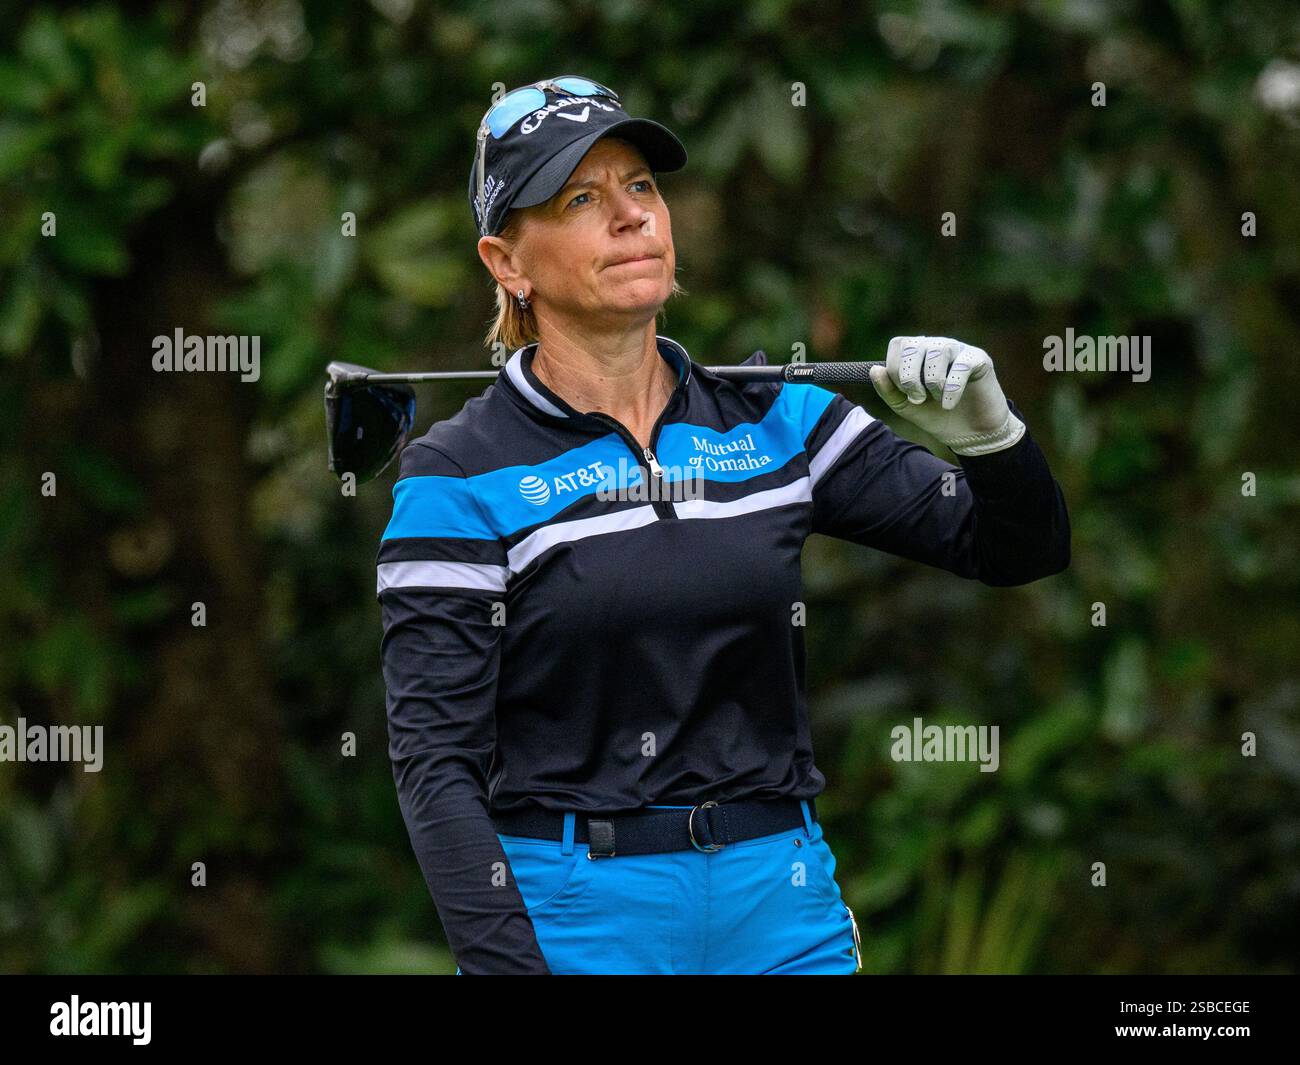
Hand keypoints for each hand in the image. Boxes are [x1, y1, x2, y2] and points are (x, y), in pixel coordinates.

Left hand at [868, 335, 1025, 455]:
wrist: (968, 433)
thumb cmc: (936, 416)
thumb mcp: (905, 406)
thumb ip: (887, 390)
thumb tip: (874, 369)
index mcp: (917, 352)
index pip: (898, 344)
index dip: (896, 370)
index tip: (904, 393)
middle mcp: (937, 345)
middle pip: (914, 345)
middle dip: (910, 377)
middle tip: (918, 399)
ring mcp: (959, 350)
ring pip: (938, 351)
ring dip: (932, 382)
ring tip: (937, 399)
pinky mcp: (979, 360)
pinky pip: (961, 365)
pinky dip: (952, 389)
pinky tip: (949, 404)